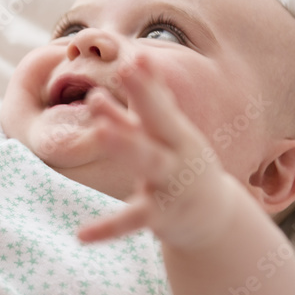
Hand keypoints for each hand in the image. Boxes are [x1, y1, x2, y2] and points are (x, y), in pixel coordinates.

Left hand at [76, 55, 232, 250]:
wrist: (213, 217)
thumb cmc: (181, 164)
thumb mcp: (168, 134)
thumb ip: (148, 102)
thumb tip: (133, 59)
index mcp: (177, 133)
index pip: (160, 102)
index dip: (147, 83)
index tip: (134, 58)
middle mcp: (177, 155)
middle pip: (158, 125)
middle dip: (143, 100)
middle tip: (120, 74)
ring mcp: (170, 185)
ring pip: (147, 163)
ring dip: (125, 144)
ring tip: (100, 131)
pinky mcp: (159, 216)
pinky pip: (130, 222)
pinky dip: (107, 229)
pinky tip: (81, 236)